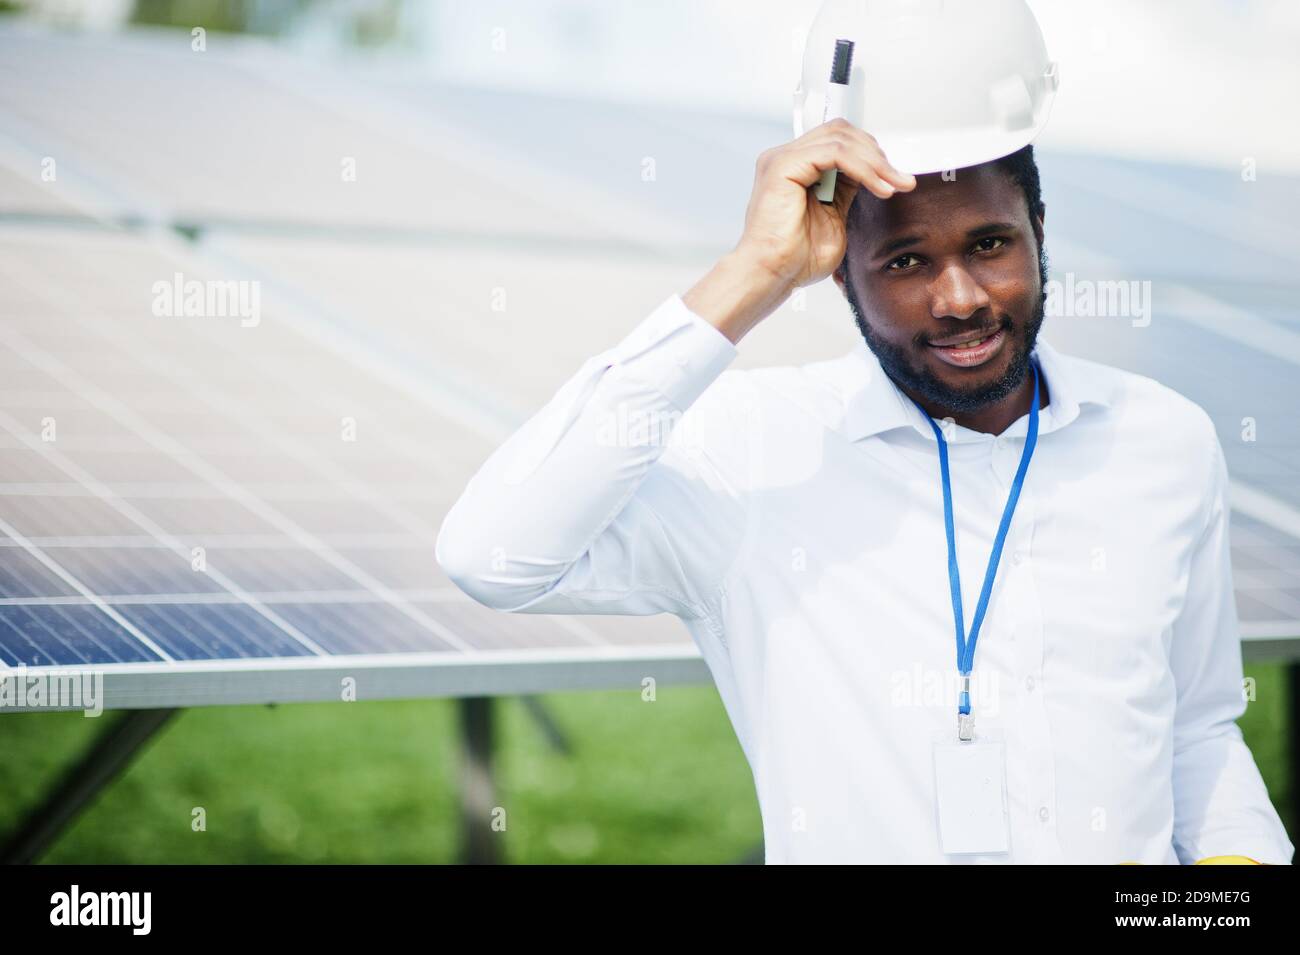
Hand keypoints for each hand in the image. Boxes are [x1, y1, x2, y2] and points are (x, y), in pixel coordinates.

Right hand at [734, 117, 914, 293]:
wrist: (772, 275)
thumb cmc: (794, 259)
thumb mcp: (834, 217)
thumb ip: (846, 191)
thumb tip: (870, 174)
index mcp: (795, 168)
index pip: (838, 140)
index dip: (870, 154)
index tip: (894, 178)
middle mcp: (786, 158)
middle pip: (841, 132)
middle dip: (876, 154)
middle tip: (899, 180)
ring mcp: (782, 159)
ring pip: (841, 139)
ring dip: (875, 162)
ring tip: (893, 184)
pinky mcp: (783, 166)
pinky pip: (834, 153)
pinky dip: (862, 167)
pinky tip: (877, 185)